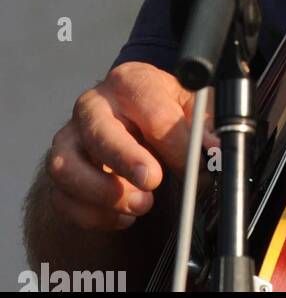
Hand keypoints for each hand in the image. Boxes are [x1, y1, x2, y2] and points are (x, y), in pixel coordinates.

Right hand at [45, 62, 217, 230]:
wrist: (131, 120)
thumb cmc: (163, 110)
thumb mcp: (190, 105)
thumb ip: (204, 125)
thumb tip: (213, 148)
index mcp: (130, 81)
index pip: (150, 109)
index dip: (176, 143)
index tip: (197, 164)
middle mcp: (93, 105)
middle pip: (99, 132)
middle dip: (126, 159)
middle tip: (153, 181)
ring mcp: (69, 138)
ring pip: (66, 168)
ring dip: (103, 194)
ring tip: (141, 204)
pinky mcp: (59, 171)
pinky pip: (62, 199)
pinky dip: (93, 215)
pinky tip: (124, 216)